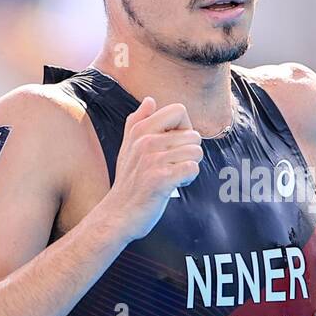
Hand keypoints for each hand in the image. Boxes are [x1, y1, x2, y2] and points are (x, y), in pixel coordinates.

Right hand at [103, 96, 202, 240]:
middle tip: (172, 167)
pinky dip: (188, 179)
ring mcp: (153, 160)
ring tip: (173, 175)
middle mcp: (146, 141)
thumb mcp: (127, 148)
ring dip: (189, 167)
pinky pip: (192, 168)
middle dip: (189, 153)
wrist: (118, 215)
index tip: (175, 145)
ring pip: (196, 152)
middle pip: (193, 135)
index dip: (185, 127)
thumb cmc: (128, 182)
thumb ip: (137, 122)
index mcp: (140, 131)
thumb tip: (150, 100)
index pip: (179, 110)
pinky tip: (175, 185)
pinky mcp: (161, 179)